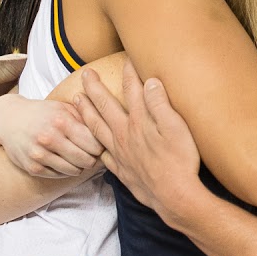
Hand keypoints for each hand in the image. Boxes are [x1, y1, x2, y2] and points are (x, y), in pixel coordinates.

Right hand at [0, 92, 104, 176]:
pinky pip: (59, 175)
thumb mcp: (64, 108)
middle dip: (92, 159)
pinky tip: (63, 161)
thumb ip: (86, 118)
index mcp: (61, 121)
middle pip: (86, 160)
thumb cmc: (42, 113)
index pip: (94, 143)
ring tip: (79, 158)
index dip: (101, 146)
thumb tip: (110, 130)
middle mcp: (49, 138)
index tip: (101, 145)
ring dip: (80, 166)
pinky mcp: (32, 167)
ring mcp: (39, 154)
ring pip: (74, 170)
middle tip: (92, 155)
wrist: (8, 120)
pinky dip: (65, 170)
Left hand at [76, 64, 204, 224]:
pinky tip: (92, 145)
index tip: (126, 58)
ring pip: (96, 128)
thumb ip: (160, 103)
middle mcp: (125, 135)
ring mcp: (121, 154)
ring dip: (85, 113)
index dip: (129, 72)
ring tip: (76, 101)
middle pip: (104, 106)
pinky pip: (102, 155)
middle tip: (85, 74)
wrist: (175, 197)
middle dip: (94, 88)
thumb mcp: (176, 127)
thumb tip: (149, 81)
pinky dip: (94, 147)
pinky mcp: (122, 171)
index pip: (132, 89)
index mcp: (138, 121)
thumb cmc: (180, 161)